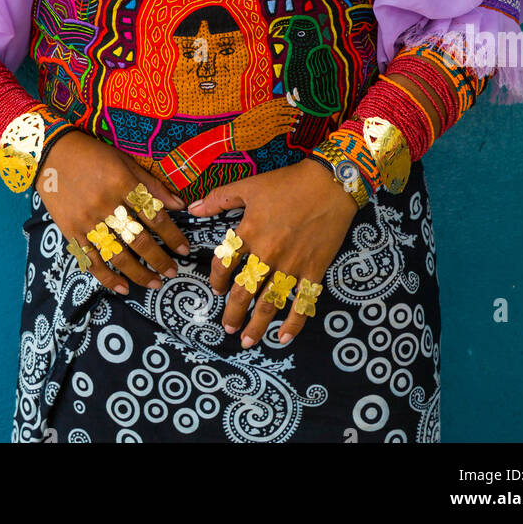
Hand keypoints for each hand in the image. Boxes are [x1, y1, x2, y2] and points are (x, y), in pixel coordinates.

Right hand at [35, 130, 190, 295]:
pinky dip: (107, 277)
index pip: (154, 215)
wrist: (52, 154)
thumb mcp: (125, 162)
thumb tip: (180, 205)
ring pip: (117, 254)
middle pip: (138, 239)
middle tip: (172, 272)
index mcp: (123, 183)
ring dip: (138, 273)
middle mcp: (106, 204)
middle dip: (159, 259)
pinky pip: (91, 260)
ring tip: (154, 284)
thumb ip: (151, 185)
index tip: (184, 250)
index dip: (172, 235)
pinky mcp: (71, 231)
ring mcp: (87, 220)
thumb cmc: (93, 155)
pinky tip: (122, 288)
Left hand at [188, 157, 357, 347]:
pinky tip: (283, 338)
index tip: (216, 289)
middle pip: (244, 292)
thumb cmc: (288, 183)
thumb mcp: (249, 185)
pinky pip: (302, 303)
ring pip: (269, 304)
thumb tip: (193, 208)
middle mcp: (267, 254)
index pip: (224, 265)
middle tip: (228, 327)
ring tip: (247, 341)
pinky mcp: (314, 271)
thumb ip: (219, 198)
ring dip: (257, 326)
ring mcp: (291, 266)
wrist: (329, 184)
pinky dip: (293, 324)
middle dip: (233, 313)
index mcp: (249, 233)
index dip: (216, 280)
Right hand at [231, 101, 299, 150]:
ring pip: (285, 118)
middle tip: (300, 110)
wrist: (234, 134)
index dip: (288, 100)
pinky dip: (289, 128)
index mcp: (262, 107)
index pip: (278, 101)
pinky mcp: (269, 132)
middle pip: (284, 109)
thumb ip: (262, 111)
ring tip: (297, 119)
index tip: (295, 98)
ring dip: (293, 118)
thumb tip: (272, 110)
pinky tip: (292, 129)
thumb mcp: (252, 114)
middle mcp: (267, 113)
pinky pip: (283, 129)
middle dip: (293, 109)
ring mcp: (269, 122)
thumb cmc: (242, 124)